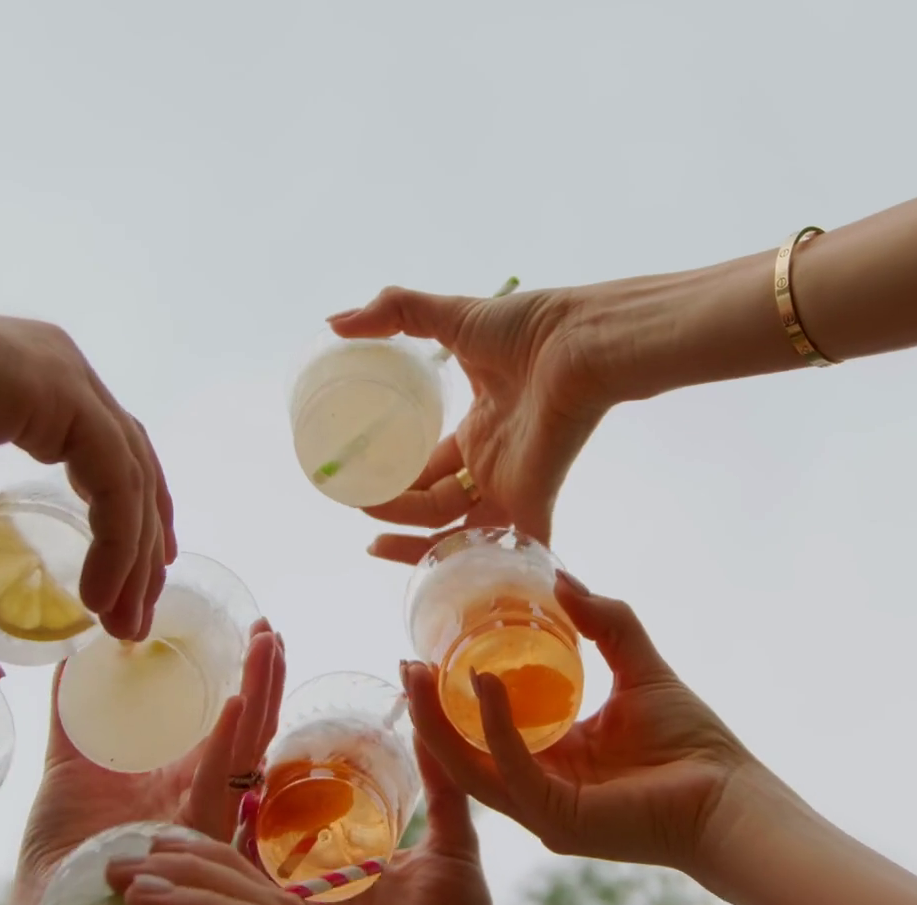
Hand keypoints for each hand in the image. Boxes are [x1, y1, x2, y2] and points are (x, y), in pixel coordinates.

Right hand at [0, 288, 175, 644]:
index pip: (109, 456)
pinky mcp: (56, 392)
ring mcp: (61, 375)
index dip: (127, 526)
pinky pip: (116, 478)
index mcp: (31, 387)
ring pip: (134, 476)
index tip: (123, 592)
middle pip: (134, 468)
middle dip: (142, 554)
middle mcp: (58, 370)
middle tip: (132, 627)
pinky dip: (118, 541)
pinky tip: (98, 596)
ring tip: (123, 626)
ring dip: (137, 558)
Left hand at [15, 619, 284, 884]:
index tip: (258, 634)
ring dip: (261, 694)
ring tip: (269, 646)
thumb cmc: (63, 844)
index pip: (232, 722)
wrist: (51, 896)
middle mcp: (201, 793)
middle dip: (267, 679)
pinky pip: (218, 784)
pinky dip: (230, 741)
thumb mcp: (69, 761)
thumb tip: (69, 657)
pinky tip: (237, 702)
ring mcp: (203, 815)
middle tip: (271, 631)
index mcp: (182, 776)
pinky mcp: (193, 836)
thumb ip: (72, 714)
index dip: (250, 679)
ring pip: (247, 748)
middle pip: (250, 729)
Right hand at [326, 286, 623, 563]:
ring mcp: (511, 488)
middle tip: (356, 504)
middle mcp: (491, 465)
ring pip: (456, 534)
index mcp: (478, 429)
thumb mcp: (453, 315)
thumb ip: (395, 311)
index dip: (393, 479)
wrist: (581, 342)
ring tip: (374, 541)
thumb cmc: (529, 328)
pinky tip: (434, 581)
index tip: (355, 479)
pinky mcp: (530, 505)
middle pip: (434, 506)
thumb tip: (335, 323)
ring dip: (414, 544)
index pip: (428, 469)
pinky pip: (501, 556)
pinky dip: (472, 573)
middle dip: (393, 513)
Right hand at [404, 574, 756, 874]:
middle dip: (427, 711)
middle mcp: (536, 790)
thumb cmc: (693, 745)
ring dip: (440, 722)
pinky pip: (512, 770)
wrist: (730, 798)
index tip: (425, 655)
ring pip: (469, 768)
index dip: (448, 701)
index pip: (481, 734)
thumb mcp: (637, 667)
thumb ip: (605, 622)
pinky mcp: (559, 819)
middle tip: (404, 663)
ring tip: (420, 674)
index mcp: (550, 761)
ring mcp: (542, 810)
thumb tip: (563, 576)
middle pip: (460, 753)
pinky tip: (484, 684)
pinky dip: (493, 727)